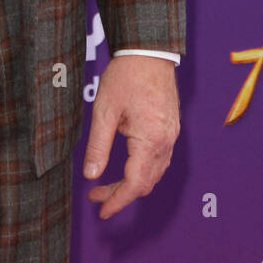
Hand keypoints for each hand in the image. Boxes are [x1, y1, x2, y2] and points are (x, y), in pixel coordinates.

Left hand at [82, 55, 179, 218]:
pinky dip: (142, 170)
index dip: (117, 201)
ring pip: (154, 173)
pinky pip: (159, 160)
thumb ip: (98, 145)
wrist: (149, 51)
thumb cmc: (126, 76)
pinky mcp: (171, 129)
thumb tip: (90, 175)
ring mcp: (172, 136)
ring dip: (131, 183)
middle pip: (145, 183)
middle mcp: (166, 142)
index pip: (135, 184)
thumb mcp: (104, 110)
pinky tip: (125, 167)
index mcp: (151, 140)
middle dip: (120, 194)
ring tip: (105, 184)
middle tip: (95, 196)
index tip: (101, 211)